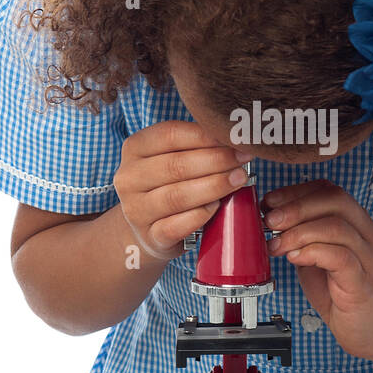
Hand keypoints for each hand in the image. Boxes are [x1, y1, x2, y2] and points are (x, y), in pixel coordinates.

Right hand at [114, 121, 251, 259]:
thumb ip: (195, 146)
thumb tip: (234, 138)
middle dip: (216, 160)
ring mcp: (136, 210)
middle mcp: (129, 178)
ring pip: (177, 196)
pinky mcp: (150, 236)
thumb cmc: (168, 185)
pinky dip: (201, 214)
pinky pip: (178, 225)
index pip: (170, 135)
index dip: (205, 136)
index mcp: (134, 149)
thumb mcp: (172, 158)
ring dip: (214, 186)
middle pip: (176, 165)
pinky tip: (218, 206)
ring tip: (239, 179)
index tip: (233, 138)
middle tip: (243, 159)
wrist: (148, 229)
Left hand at [262, 179, 372, 363]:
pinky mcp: (363, 282)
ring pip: (336, 226)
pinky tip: (295, 258)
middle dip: (296, 206)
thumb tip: (268, 221)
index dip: (296, 191)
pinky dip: (312, 252)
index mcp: (356, 223)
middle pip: (335, 200)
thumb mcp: (316, 258)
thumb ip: (300, 239)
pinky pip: (340, 256)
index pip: (329, 190)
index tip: (270, 202)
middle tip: (270, 221)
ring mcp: (368, 257)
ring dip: (298, 231)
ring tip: (277, 245)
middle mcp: (366, 234)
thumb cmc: (343, 293)